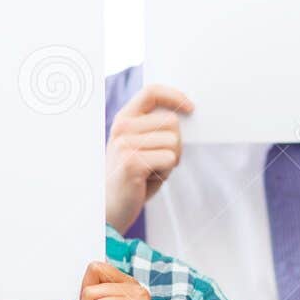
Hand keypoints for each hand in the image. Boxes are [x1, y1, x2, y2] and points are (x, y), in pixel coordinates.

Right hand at [106, 84, 191, 232]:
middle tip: (161, 161)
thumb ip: (154, 128)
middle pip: (172, 122)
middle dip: (176, 144)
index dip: (174, 96)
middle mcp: (122, 128)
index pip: (151, 92)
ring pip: (173, 141)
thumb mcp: (140, 145)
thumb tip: (183, 115)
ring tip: (152, 170)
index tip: (190, 108)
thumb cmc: (132, 176)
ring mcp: (125, 144)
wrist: (109, 207)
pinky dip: (166, 172)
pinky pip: (170, 159)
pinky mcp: (132, 162)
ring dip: (171, 160)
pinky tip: (149, 179)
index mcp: (124, 119)